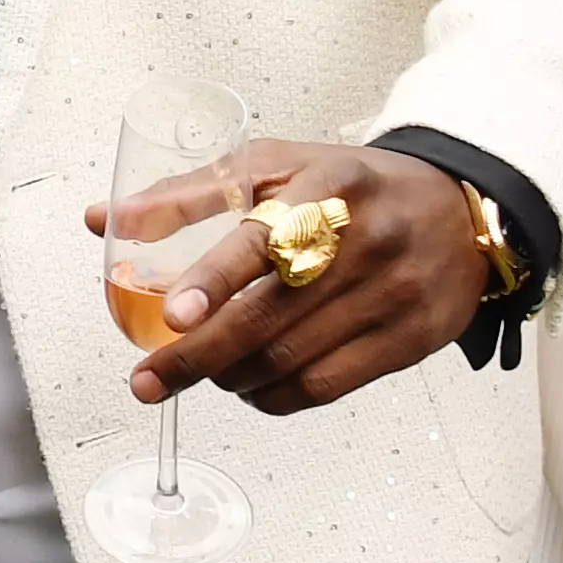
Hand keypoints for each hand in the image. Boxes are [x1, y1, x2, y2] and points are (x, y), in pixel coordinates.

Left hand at [88, 141, 486, 414]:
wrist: (459, 209)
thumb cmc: (353, 187)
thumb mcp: (278, 166)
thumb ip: (190, 193)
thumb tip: (103, 221)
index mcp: (324, 189)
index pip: (263, 240)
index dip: (214, 280)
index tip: (174, 314)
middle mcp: (362, 244)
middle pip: (269, 318)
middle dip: (196, 357)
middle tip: (147, 380)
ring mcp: (390, 297)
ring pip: (291, 360)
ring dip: (229, 378)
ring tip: (199, 372)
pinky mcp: (409, 341)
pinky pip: (326, 387)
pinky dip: (274, 396)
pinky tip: (249, 385)